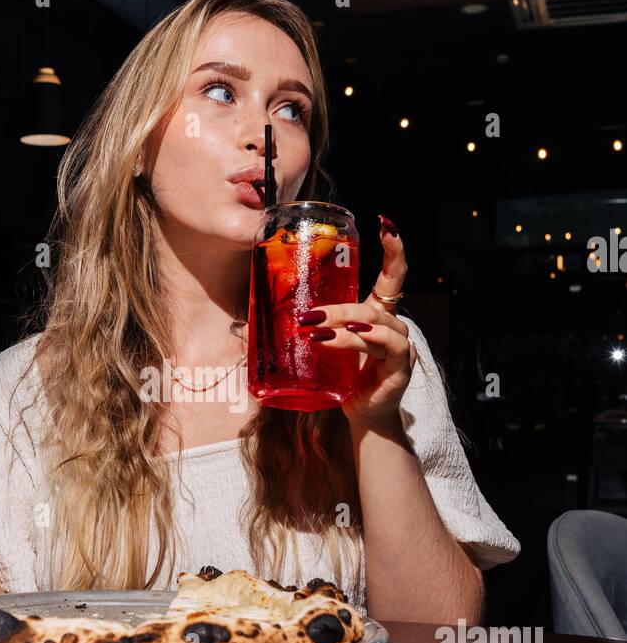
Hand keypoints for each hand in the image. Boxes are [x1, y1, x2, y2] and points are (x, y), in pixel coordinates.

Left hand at [298, 214, 415, 422]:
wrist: (362, 419)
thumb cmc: (341, 381)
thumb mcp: (315, 352)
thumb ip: (284, 335)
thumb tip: (241, 326)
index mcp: (375, 315)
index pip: (393, 275)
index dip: (393, 248)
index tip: (383, 223)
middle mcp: (392, 326)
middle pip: (370, 303)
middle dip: (339, 307)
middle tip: (307, 317)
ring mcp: (400, 347)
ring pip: (376, 322)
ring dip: (345, 323)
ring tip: (317, 332)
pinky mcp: (400, 368)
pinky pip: (387, 346)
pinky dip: (362, 340)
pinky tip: (343, 339)